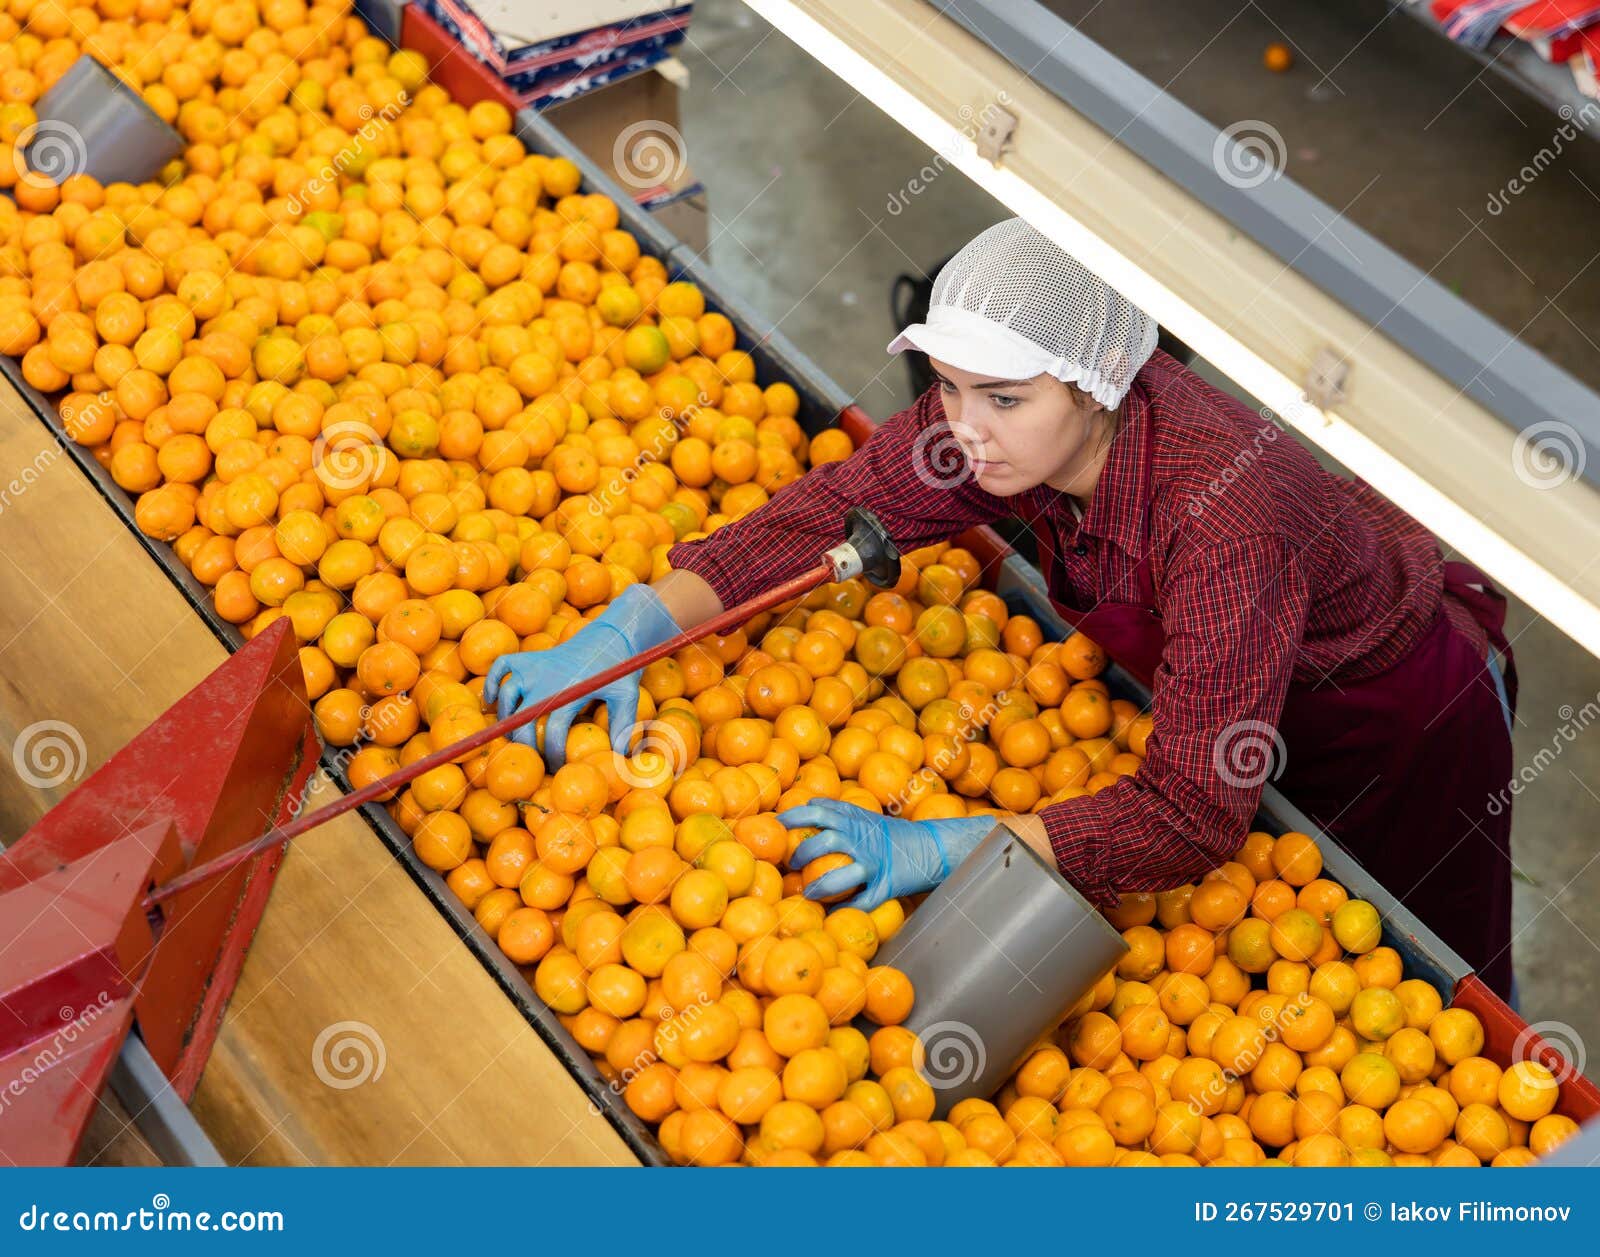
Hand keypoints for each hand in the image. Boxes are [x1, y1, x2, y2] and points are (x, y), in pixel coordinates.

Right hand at [484, 584, 679, 766]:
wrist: (610, 636)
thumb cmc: (619, 669)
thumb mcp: (627, 696)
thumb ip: (623, 727)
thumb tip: (619, 758)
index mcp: (571, 691)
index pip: (552, 731)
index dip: (552, 754)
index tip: (556, 767)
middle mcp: (547, 678)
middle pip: (523, 718)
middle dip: (524, 744)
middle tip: (532, 759)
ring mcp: (534, 666)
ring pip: (506, 694)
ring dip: (506, 719)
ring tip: (514, 737)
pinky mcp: (528, 657)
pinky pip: (500, 667)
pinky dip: (491, 683)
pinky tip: (491, 702)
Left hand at [778, 799, 994, 909]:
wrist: (930, 847)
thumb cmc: (891, 834)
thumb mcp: (866, 816)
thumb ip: (841, 811)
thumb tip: (810, 804)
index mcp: (856, 820)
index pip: (819, 811)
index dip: (795, 816)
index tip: (778, 823)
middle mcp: (863, 839)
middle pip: (826, 840)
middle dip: (803, 853)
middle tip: (792, 862)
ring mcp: (875, 863)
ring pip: (842, 873)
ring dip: (821, 884)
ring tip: (808, 891)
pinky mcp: (887, 886)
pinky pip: (862, 902)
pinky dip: (844, 911)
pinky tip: (830, 916)